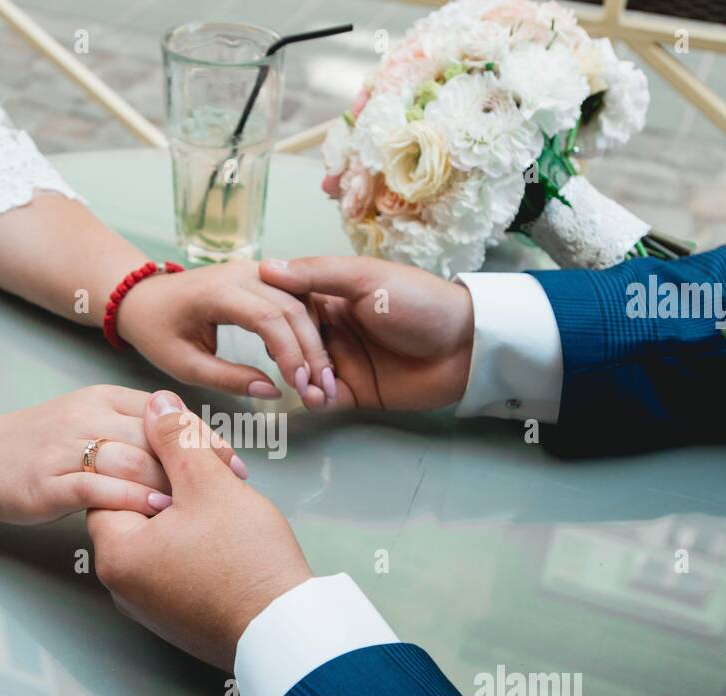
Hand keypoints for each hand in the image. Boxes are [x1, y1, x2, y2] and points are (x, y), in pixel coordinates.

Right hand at [0, 385, 243, 524]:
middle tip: (231, 488)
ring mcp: (65, 447)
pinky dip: (132, 497)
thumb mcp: (89, 423)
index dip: (204, 437)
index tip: (235, 463)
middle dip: (199, 462)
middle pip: (156, 434)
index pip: (166, 411)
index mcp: (103, 398)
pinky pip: (98, 486)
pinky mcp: (48, 480)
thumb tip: (190, 448)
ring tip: (202, 505)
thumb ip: (134, 429)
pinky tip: (158, 509)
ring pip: (131, 458)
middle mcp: (87, 416)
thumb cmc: (40, 448)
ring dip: (171, 481)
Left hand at [87, 390, 311, 670]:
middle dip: (173, 488)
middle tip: (215, 481)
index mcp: (115, 553)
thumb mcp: (210, 484)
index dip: (152, 459)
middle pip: (135, 511)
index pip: (112, 484)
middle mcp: (120, 586)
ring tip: (227, 512)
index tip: (189, 458)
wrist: (287, 632)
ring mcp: (147, 608)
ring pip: (157, 540)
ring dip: (187, 518)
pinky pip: (173, 569)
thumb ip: (177, 438)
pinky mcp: (175, 620)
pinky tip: (229, 543)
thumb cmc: (247, 561)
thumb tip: (156, 404)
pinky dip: (195, 549)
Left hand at [116, 260, 333, 404]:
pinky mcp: (261, 275)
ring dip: (314, 337)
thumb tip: (273, 392)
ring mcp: (253, 269)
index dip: (291, 353)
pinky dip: (306, 325)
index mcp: (218, 292)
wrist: (144, 298)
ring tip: (319, 375)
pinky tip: (306, 355)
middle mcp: (241, 272)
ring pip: (301, 299)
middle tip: (321, 387)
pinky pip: (294, 296)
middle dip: (311, 349)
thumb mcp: (184, 365)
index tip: (301, 386)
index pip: (268, 318)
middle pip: (293, 306)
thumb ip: (228, 379)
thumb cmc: (158, 331)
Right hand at [258, 257, 474, 410]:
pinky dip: (317, 399)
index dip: (273, 315)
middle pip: (291, 342)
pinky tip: (320, 396)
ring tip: (306, 383)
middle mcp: (333, 329)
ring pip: (304, 374)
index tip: (261, 322)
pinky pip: (325, 399)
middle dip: (285, 354)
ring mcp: (344, 362)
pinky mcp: (357, 391)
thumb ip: (317, 274)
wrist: (465, 345)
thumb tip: (266, 267)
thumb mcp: (366, 278)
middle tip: (285, 360)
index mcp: (333, 296)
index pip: (288, 305)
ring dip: (300, 379)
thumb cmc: (420, 302)